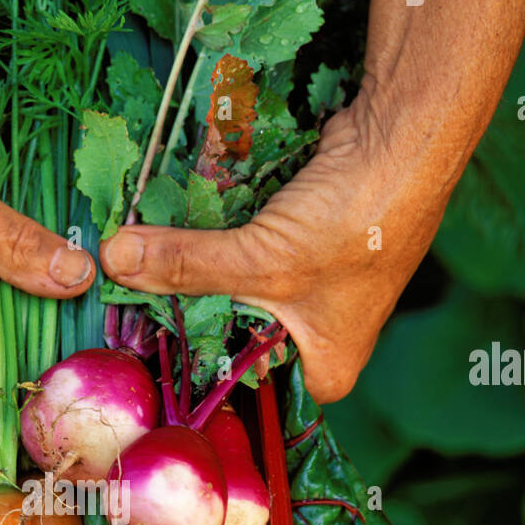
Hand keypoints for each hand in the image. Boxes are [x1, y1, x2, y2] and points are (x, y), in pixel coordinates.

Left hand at [100, 84, 453, 403]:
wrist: (409, 136)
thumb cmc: (356, 222)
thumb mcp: (261, 260)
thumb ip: (186, 265)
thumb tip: (116, 261)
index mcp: (327, 370)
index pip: (244, 388)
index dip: (190, 365)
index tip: (134, 343)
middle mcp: (323, 338)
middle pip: (233, 333)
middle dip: (186, 309)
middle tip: (128, 297)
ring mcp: (317, 287)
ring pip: (236, 286)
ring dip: (196, 268)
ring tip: (143, 259)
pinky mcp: (308, 240)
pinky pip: (247, 249)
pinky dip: (219, 236)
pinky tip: (177, 225)